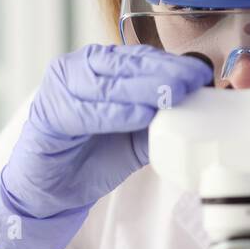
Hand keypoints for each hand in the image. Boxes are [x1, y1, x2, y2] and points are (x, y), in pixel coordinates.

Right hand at [0, 44, 211, 248]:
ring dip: (143, 89)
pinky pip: (86, 111)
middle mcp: (77, 69)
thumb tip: (197, 108)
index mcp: (99, 66)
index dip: (172, 64)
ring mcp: (59, 88)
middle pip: (126, 66)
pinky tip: (140, 116)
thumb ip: (160, 119)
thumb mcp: (137, 136)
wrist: (53, 190)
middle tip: (193, 81)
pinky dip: (115, 113)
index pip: (140, 58)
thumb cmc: (92, 156)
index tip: (202, 73)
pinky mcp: (48, 113)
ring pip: (108, 84)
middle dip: (164, 73)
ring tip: (173, 95)